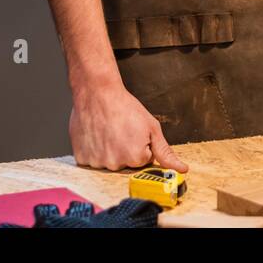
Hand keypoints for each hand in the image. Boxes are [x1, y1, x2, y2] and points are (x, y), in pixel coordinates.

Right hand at [68, 80, 188, 172]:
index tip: (134, 131)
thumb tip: (182, 169)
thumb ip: (165, 152)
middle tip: (120, 130)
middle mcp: (115, 165)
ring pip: (108, 162)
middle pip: (126, 163)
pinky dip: (93, 150)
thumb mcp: (151, 127)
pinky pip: (91, 160)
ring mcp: (96, 162)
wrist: (97, 93)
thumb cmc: (124, 107)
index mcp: (136, 158)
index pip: (144, 160)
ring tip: (107, 131)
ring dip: (108, 150)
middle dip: (126, 149)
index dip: (141, 144)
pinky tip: (96, 135)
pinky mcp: (81, 158)